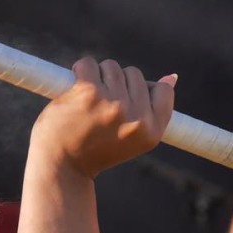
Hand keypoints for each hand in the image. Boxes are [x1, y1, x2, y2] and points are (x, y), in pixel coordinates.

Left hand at [31, 57, 175, 178]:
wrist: (61, 168)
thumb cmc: (93, 151)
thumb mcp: (131, 137)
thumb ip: (151, 111)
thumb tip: (171, 77)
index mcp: (151, 131)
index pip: (163, 91)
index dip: (143, 90)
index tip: (124, 102)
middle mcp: (136, 117)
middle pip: (134, 75)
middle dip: (116, 84)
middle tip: (99, 108)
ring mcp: (113, 103)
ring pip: (111, 67)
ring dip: (97, 77)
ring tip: (86, 101)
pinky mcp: (88, 92)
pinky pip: (89, 64)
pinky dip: (80, 70)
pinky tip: (74, 88)